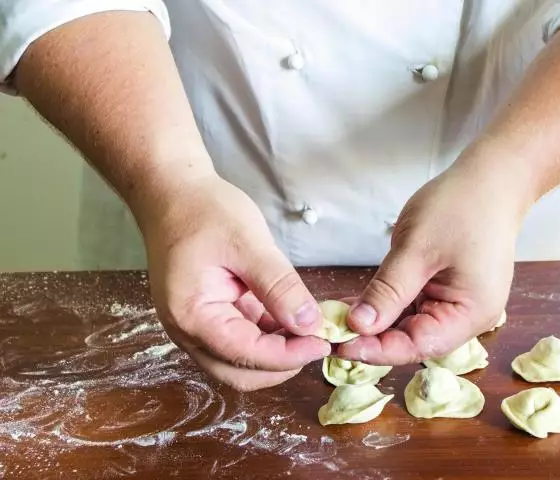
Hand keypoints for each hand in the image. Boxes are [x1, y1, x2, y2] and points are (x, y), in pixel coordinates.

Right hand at [135, 174, 330, 390]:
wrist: (172, 192)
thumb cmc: (204, 212)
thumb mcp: (249, 244)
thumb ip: (279, 287)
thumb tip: (309, 324)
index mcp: (192, 316)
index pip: (246, 356)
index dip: (289, 356)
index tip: (323, 341)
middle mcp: (187, 332)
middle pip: (240, 373)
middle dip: (282, 364)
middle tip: (319, 341)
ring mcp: (195, 327)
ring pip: (241, 362)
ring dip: (277, 353)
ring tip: (310, 328)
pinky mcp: (208, 317)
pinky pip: (240, 341)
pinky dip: (268, 337)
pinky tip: (291, 318)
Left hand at [337, 156, 529, 364]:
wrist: (491, 179)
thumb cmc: (460, 207)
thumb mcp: (417, 249)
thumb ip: (388, 291)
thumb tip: (358, 326)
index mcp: (471, 313)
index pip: (419, 345)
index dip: (378, 349)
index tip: (340, 344)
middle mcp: (470, 317)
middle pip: (415, 339)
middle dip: (374, 337)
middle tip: (331, 331)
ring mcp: (461, 304)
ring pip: (412, 325)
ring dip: (378, 323)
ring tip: (339, 318)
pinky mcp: (450, 291)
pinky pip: (417, 307)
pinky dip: (390, 306)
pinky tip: (361, 303)